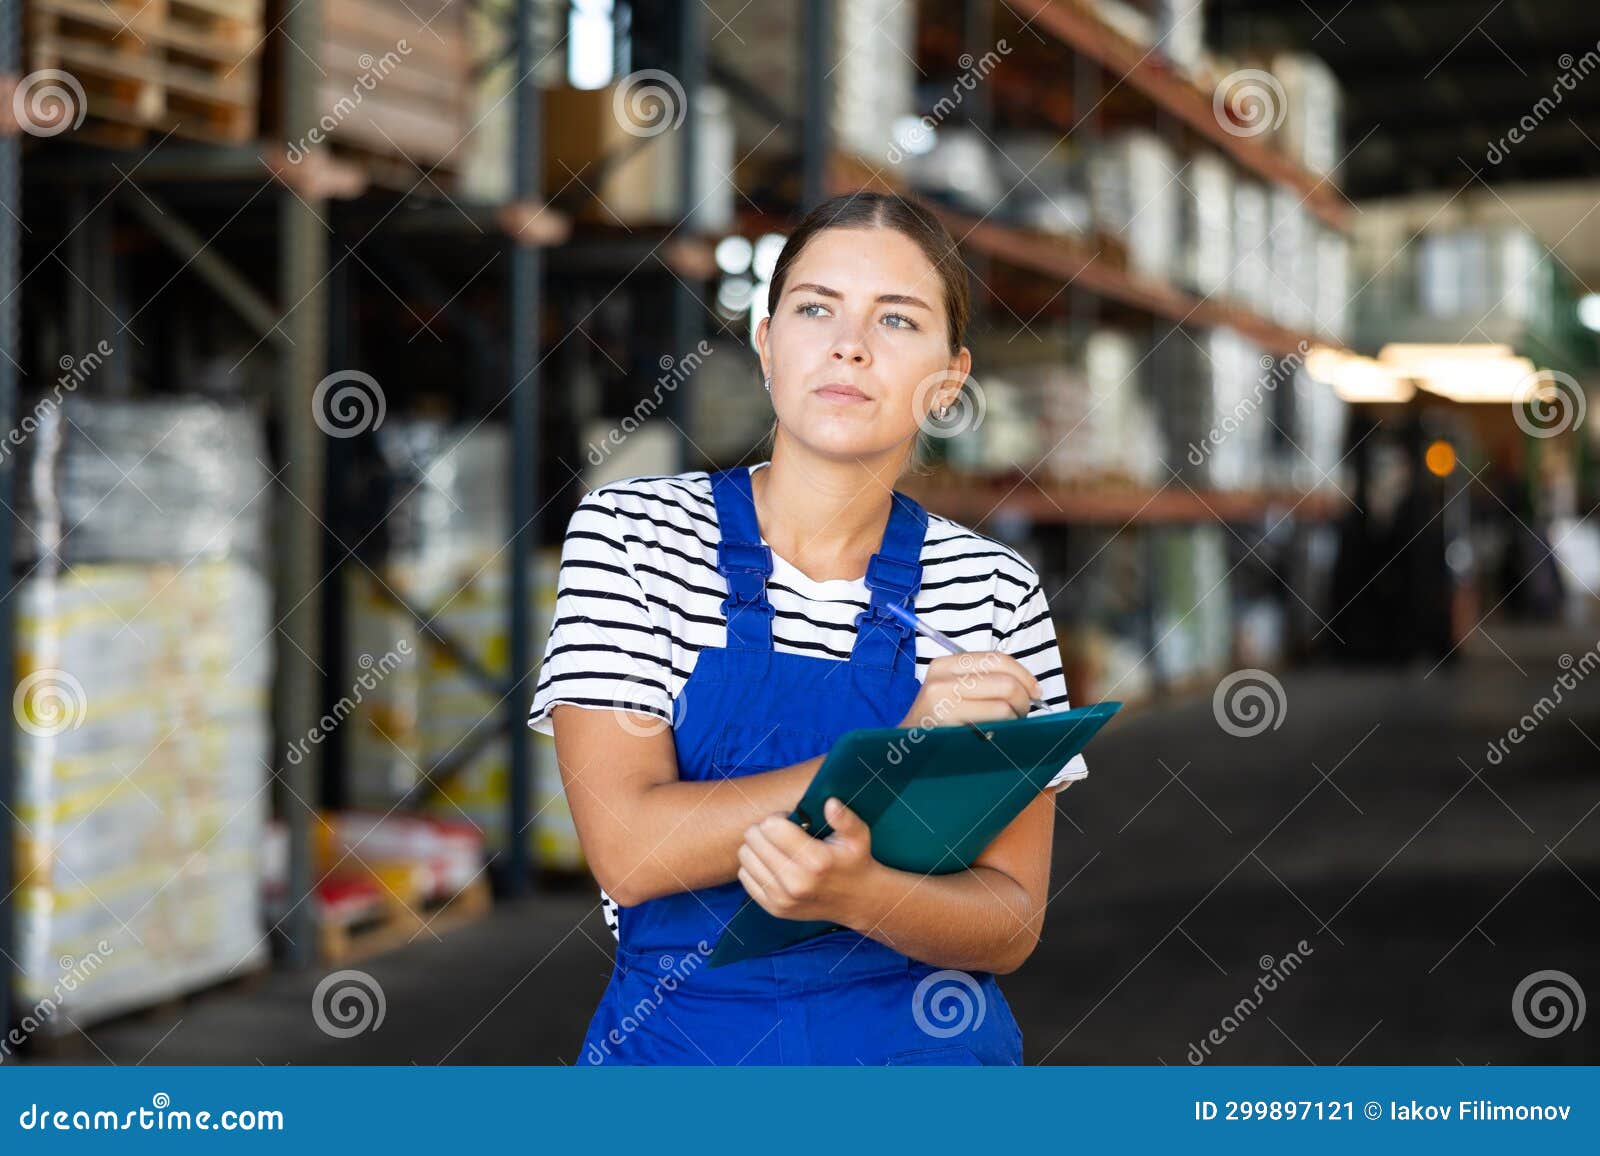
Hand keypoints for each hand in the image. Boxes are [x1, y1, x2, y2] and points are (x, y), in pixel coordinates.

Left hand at [736, 798, 879, 926]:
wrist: (857, 902)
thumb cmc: (855, 862)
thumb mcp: (859, 836)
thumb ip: (845, 818)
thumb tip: (830, 803)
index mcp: (816, 861)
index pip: (771, 827)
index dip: (779, 818)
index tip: (790, 822)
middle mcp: (796, 882)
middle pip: (754, 839)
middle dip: (764, 829)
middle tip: (781, 833)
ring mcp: (782, 898)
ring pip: (745, 856)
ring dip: (757, 846)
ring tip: (775, 847)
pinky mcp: (773, 908)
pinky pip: (744, 876)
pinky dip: (754, 865)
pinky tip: (772, 864)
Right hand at [897, 650, 1040, 729]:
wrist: (906, 751)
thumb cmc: (939, 724)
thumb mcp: (953, 692)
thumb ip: (984, 681)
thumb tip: (1030, 686)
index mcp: (945, 664)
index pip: (997, 659)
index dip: (1023, 675)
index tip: (1035, 691)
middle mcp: (942, 677)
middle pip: (1005, 681)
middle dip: (1024, 698)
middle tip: (1023, 712)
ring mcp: (943, 700)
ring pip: (1005, 701)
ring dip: (1016, 715)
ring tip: (1009, 725)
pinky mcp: (949, 723)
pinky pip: (996, 721)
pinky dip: (1006, 728)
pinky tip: (997, 735)